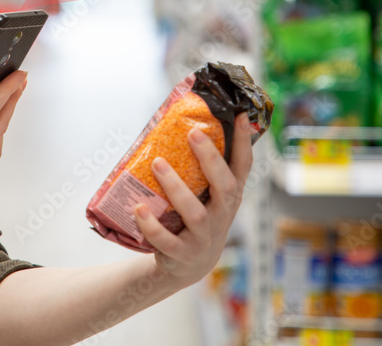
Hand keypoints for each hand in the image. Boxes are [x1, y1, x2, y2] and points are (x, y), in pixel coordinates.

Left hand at [132, 111, 252, 287]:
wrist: (189, 266)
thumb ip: (201, 169)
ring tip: (157, 164)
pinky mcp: (182, 254)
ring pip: (195, 213)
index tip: (239, 115)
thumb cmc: (197, 219)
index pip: (242, 167)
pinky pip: (166, 240)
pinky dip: (151, 225)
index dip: (243, 142)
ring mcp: (204, 237)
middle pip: (224, 187)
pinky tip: (139, 207)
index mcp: (229, 197)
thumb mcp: (206, 196)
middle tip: (193, 134)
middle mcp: (222, 216)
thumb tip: (182, 124)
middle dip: (210, 160)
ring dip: (175, 187)